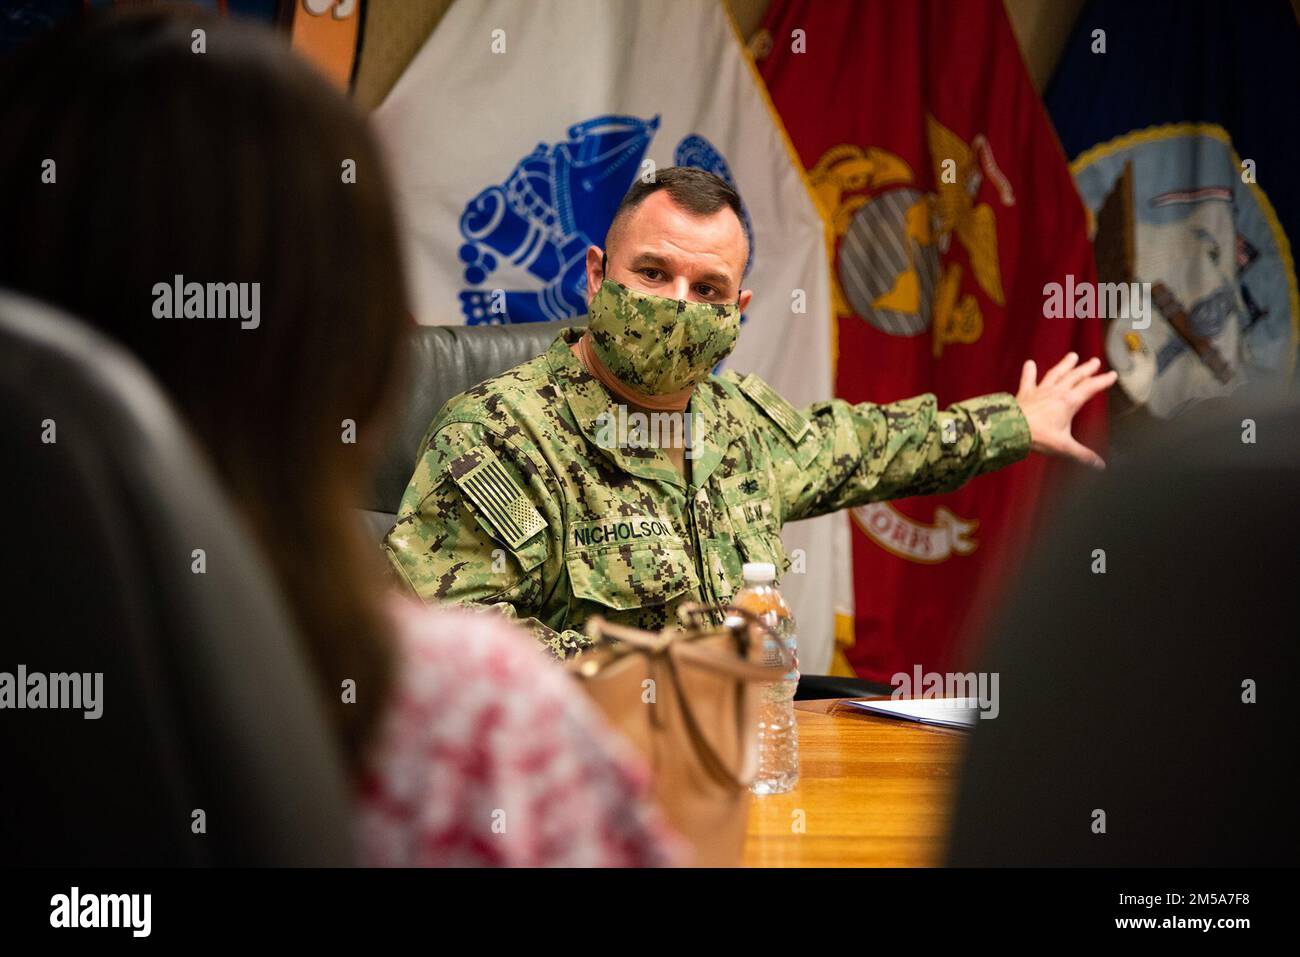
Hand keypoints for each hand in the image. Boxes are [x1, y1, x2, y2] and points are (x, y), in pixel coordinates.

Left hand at [1015, 353, 1116, 469]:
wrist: (1011, 430)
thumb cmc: (1038, 437)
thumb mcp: (1064, 447)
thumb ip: (1083, 455)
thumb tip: (1100, 466)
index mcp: (1069, 402)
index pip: (1090, 388)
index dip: (1103, 381)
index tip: (1112, 375)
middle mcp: (1056, 392)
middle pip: (1075, 377)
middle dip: (1087, 369)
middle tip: (1095, 361)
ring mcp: (1040, 391)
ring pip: (1056, 374)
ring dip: (1065, 365)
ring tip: (1072, 356)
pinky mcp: (1025, 393)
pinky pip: (1028, 380)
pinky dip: (1028, 371)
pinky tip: (1029, 363)